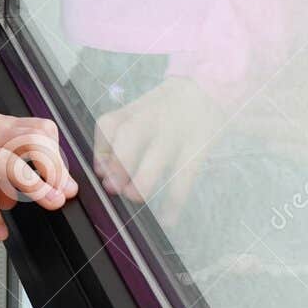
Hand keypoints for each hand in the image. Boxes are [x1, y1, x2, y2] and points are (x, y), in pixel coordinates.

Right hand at [0, 93, 76, 241]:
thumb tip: (14, 197)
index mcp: (1, 126)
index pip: (41, 132)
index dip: (57, 155)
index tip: (67, 181)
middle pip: (35, 141)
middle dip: (55, 166)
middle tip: (63, 192)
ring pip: (12, 162)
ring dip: (36, 185)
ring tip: (50, 203)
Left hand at [92, 76, 219, 225]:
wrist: (207, 88)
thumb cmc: (167, 108)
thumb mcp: (142, 110)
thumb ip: (121, 134)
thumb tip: (102, 170)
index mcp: (136, 109)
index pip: (109, 124)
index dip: (100, 150)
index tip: (101, 171)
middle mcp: (153, 118)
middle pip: (129, 135)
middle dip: (118, 165)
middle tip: (114, 187)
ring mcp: (176, 132)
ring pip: (157, 157)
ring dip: (142, 182)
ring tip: (135, 197)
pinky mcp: (198, 147)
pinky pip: (185, 176)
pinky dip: (175, 201)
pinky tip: (168, 219)